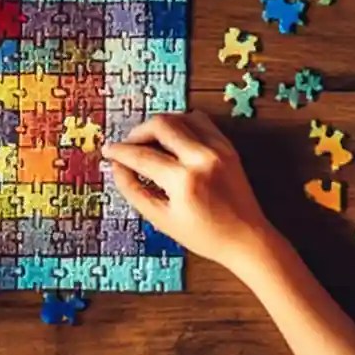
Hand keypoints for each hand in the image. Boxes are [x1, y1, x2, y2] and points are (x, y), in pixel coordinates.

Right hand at [101, 112, 278, 266]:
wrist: (246, 238)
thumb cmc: (204, 235)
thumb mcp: (162, 219)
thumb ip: (134, 190)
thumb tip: (117, 167)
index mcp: (184, 181)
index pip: (142, 156)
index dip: (120, 152)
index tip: (108, 151)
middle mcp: (202, 158)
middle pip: (160, 124)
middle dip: (137, 132)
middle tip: (129, 146)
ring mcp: (218, 149)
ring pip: (179, 116)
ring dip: (159, 125)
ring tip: (149, 143)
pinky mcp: (227, 146)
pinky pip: (199, 120)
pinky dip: (181, 124)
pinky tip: (173, 139)